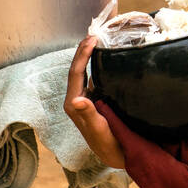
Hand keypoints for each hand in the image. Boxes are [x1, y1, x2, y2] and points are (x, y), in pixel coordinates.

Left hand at [64, 35, 126, 168]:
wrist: (114, 154)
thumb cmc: (108, 143)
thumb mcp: (99, 130)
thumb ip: (87, 114)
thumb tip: (75, 99)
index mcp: (74, 104)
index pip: (76, 72)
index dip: (82, 54)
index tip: (93, 39)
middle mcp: (76, 99)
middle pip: (76, 69)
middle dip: (82, 50)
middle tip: (94, 33)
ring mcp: (84, 99)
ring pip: (82, 72)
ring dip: (87, 55)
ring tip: (96, 39)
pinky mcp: (93, 100)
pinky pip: (91, 77)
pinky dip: (94, 64)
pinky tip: (103, 56)